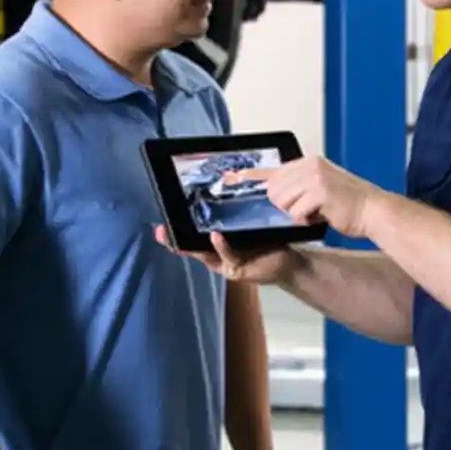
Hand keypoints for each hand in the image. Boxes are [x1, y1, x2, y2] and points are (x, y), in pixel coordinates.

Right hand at [154, 225, 303, 284]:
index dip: (173, 233)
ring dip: (191, 245)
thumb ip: (237, 210)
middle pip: (189, 249)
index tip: (160, 224)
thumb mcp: (249, 223)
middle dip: (174, 240)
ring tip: (179, 235)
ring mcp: (225, 264)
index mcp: (215, 245)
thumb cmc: (268, 241)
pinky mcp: (237, 270)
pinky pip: (227, 256)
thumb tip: (228, 180)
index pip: (190, 238)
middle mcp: (216, 256)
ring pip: (203, 255)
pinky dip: (221, 246)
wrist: (290, 261)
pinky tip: (215, 236)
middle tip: (161, 231)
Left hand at [262, 156, 384, 238]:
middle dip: (285, 206)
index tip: (231, 178)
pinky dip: (305, 220)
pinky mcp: (320, 191)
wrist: (374, 211)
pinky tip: (321, 217)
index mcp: (309, 163)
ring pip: (283, 201)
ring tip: (316, 213)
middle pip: (274, 190)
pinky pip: (297, 212)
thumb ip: (299, 186)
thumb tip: (274, 194)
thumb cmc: (348, 205)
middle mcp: (310, 165)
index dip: (251, 176)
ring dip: (296, 214)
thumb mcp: (320, 188)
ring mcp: (315, 177)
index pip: (273, 169)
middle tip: (305, 211)